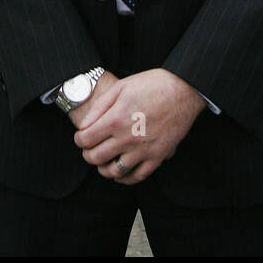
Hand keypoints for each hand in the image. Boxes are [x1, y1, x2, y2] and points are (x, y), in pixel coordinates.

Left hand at [72, 68, 206, 184]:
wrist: (183, 90)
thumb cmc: (152, 84)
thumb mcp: (121, 86)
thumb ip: (99, 107)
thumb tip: (84, 125)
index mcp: (116, 119)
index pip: (86, 140)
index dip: (79, 140)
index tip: (80, 137)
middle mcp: (127, 138)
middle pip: (96, 158)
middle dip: (87, 155)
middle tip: (89, 149)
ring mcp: (143, 150)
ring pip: (114, 172)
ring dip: (103, 169)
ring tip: (103, 161)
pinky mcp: (157, 157)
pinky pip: (137, 177)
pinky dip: (124, 178)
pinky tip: (120, 172)